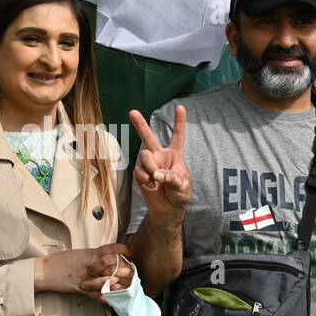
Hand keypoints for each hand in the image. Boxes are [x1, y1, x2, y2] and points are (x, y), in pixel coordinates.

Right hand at [35, 244, 131, 304]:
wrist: (43, 271)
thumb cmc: (60, 262)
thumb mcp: (79, 254)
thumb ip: (93, 255)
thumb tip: (109, 256)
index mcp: (90, 253)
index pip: (111, 248)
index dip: (122, 250)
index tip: (128, 253)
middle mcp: (90, 263)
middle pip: (113, 265)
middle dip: (124, 269)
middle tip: (131, 273)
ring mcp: (86, 276)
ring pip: (107, 279)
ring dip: (116, 283)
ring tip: (124, 285)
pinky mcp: (81, 288)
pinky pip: (96, 294)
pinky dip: (104, 297)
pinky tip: (112, 300)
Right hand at [130, 105, 191, 220]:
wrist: (168, 209)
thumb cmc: (180, 195)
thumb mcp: (183, 187)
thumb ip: (172, 178)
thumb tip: (157, 174)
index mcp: (175, 155)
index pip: (178, 136)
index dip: (179, 121)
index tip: (180, 107)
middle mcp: (160, 156)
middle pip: (148, 137)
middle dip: (140, 124)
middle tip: (132, 111)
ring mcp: (148, 164)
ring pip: (144, 157)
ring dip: (151, 168)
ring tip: (157, 180)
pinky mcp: (140, 173)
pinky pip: (139, 171)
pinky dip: (146, 179)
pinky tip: (151, 185)